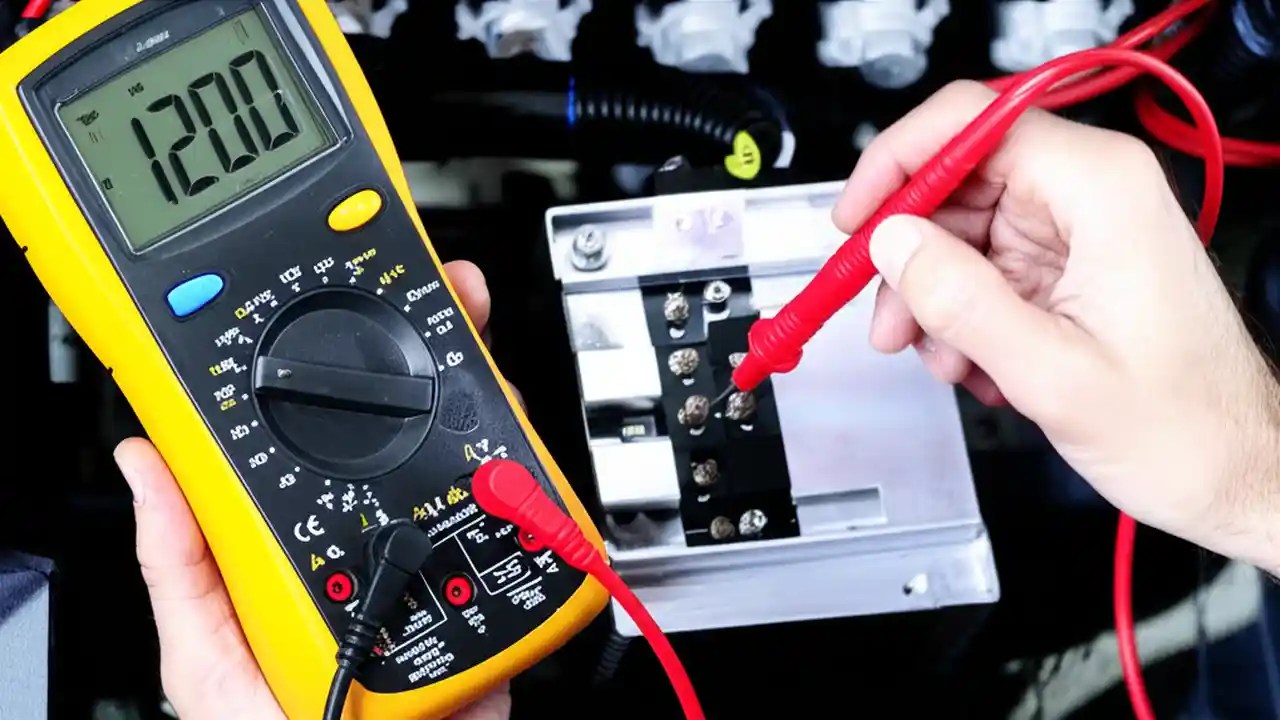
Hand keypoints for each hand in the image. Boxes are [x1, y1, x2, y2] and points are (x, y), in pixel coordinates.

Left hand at [114, 261, 510, 719]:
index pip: (308, 429)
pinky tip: (519, 453)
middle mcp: (372, 531)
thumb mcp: (205, 654)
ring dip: (487, 405)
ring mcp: (437, 553)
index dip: (321, 356)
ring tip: (484, 375)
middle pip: (407, 425)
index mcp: (299, 536)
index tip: (333, 295)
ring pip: (473, 461)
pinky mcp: (498, 587)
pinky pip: (521, 526)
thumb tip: (144, 463)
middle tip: (447, 300)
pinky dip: (533, 482)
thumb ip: (179, 564)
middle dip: (436, 353)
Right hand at [836, 81, 1279, 571]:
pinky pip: (983, 267)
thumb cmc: (1182, 426)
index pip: (972, 123)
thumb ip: (961, 300)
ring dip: (932, 296)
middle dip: (908, 252)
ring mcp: (1077, 227)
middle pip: (957, 182)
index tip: (855, 218)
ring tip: (938, 356)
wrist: (1231, 468)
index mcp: (1100, 188)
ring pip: (961, 230)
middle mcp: (1090, 192)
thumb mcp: (1051, 371)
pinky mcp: (1066, 264)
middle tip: (882, 311)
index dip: (899, 163)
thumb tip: (892, 242)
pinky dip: (960, 314)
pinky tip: (971, 362)